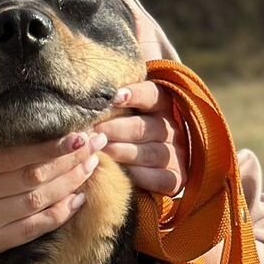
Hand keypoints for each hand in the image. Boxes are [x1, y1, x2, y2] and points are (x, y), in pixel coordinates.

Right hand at [0, 87, 107, 263]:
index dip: (48, 147)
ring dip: (69, 184)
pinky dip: (56, 216)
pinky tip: (77, 201)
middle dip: (69, 160)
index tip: (77, 133)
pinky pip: (29, 230)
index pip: (12, 155)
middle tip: (97, 144)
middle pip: (31, 177)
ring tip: (92, 166)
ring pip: (35, 201)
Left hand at [94, 81, 187, 196]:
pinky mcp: (176, 178)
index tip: (113, 97)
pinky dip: (140, 176)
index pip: (151, 94)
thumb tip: (87, 84)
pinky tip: (120, 172)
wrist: (139, 163)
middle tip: (90, 131)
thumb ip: (110, 98)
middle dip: (113, 129)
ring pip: (150, 152)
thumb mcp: (119, 107)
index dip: (134, 94)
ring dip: (121, 152)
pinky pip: (161, 178)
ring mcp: (176, 153)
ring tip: (98, 151)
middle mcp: (171, 127)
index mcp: (161, 103)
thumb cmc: (120, 124)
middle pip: (143, 126)